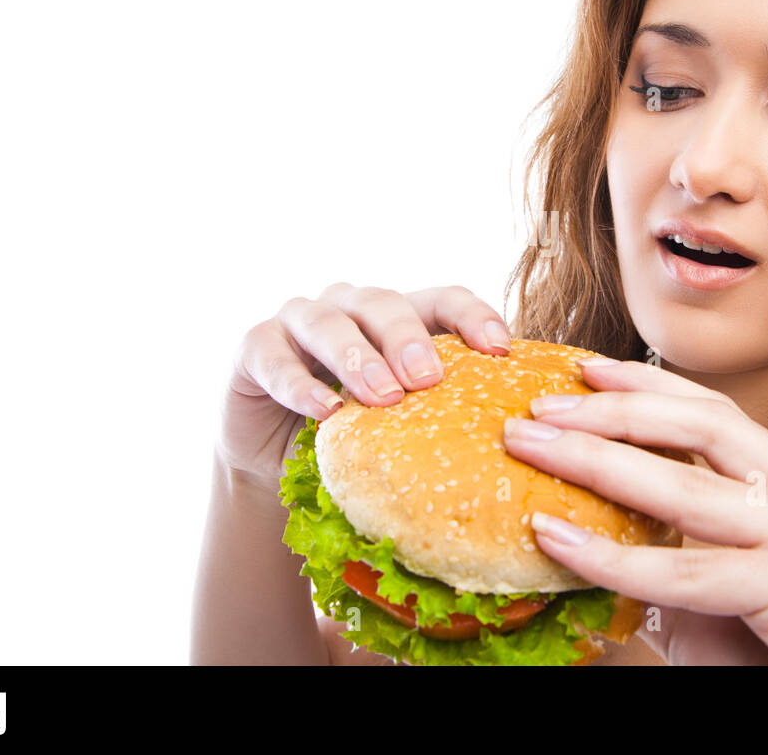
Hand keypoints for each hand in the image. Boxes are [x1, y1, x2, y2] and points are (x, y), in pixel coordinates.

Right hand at [222, 283, 513, 493]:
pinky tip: (321, 411)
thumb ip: (441, 419)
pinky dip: (297, 382)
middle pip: (385, 304)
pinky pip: (274, 356)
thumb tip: (513, 445)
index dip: (471, 315)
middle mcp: (350, 307)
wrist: (276, 467)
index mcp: (398, 319)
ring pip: (329, 321)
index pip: (441, 299)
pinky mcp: (254, 348)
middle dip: (409, 338)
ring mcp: (298, 322)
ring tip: (381, 396)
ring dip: (356, 356)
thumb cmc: (355, 441)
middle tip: (429, 378)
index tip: (500, 348)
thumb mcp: (402, 428)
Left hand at [501, 358, 767, 664]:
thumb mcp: (711, 593)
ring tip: (530, 447)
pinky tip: (558, 540)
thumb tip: (577, 509)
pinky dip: (616, 559)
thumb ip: (671, 543)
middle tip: (542, 406)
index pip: (722, 417)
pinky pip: (693, 573)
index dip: (651, 386)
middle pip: (710, 428)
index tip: (585, 368)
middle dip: (616, 411)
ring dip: (596, 463)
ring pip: (692, 491)